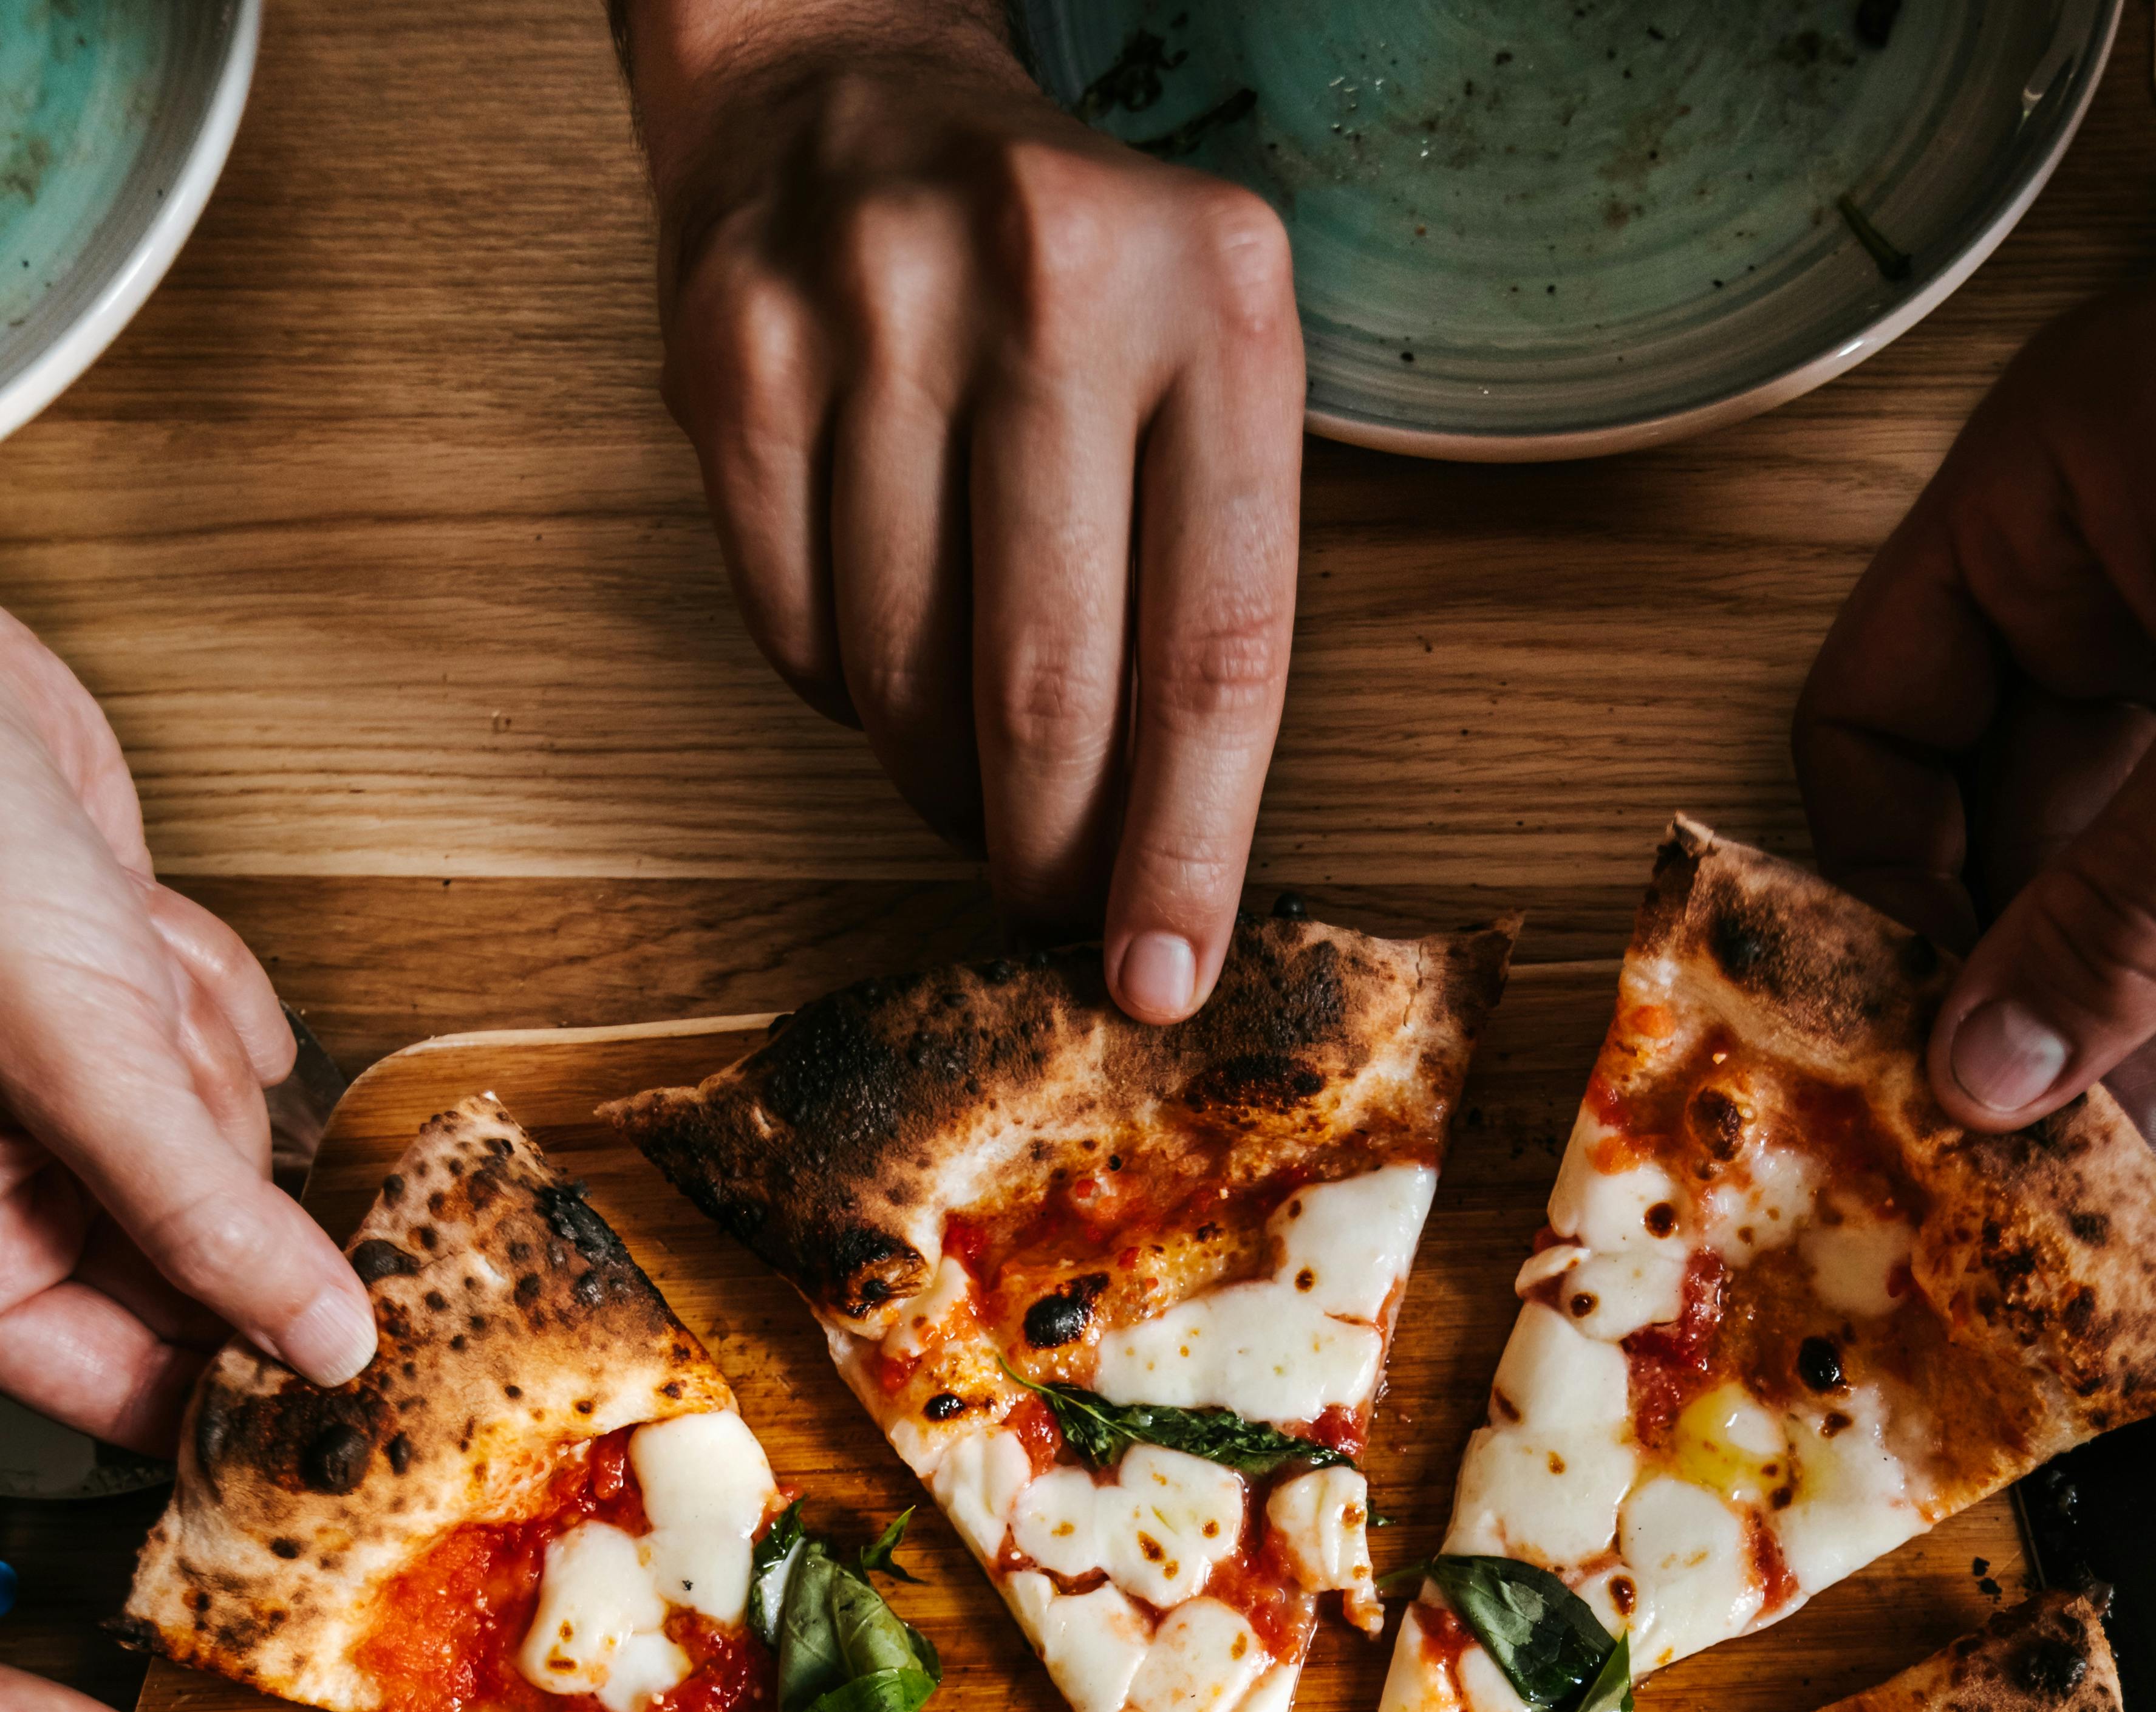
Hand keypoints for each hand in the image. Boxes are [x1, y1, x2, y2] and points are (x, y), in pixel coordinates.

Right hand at [0, 614, 373, 1444]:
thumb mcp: (79, 1060)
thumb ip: (203, 1220)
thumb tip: (321, 1348)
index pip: (117, 1385)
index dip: (227, 1384)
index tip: (341, 1378)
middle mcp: (13, 1181)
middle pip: (198, 1268)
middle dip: (214, 1164)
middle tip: (179, 1075)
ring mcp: (67, 1096)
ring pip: (224, 1149)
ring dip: (201, 1057)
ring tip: (123, 971)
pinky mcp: (120, 1007)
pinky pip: (223, 1041)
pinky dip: (202, 982)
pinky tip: (139, 927)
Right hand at [626, 0, 1304, 1022]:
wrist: (847, 83)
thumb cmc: (1061, 282)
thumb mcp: (1202, 370)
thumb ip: (1207, 591)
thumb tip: (1161, 876)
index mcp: (1217, 299)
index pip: (1212, 652)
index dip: (1183, 852)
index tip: (1160, 979)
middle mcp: (1052, 284)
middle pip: (1050, 694)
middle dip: (1048, 855)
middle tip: (1046, 906)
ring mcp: (877, 307)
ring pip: (908, 683)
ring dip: (943, 782)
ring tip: (970, 764)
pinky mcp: (738, 354)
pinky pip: (798, 631)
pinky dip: (842, 690)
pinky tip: (880, 640)